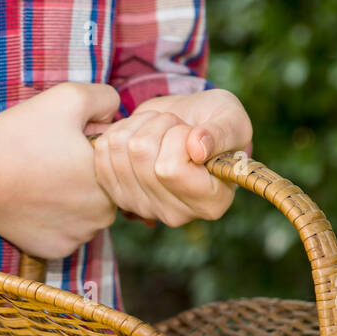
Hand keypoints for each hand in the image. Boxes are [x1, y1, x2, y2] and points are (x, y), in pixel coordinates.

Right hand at [0, 83, 118, 259]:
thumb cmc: (20, 135)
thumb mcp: (68, 97)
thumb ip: (106, 98)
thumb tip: (117, 115)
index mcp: (109, 176)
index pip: (113, 158)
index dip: (90, 144)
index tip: (62, 140)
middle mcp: (102, 214)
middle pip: (104, 189)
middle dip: (85, 175)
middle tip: (50, 161)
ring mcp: (79, 237)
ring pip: (87, 214)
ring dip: (72, 200)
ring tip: (41, 181)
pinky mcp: (57, 251)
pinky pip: (67, 233)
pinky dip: (55, 221)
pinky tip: (35, 204)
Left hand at [91, 89, 251, 226]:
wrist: (189, 125)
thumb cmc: (217, 124)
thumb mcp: (232, 120)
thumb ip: (222, 133)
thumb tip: (197, 148)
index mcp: (210, 203)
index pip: (170, 169)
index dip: (178, 138)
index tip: (194, 132)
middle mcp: (174, 214)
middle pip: (141, 154)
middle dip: (160, 124)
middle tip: (178, 126)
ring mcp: (140, 208)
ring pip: (121, 147)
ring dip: (142, 124)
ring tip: (162, 128)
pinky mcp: (116, 194)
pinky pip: (104, 149)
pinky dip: (121, 129)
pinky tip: (141, 133)